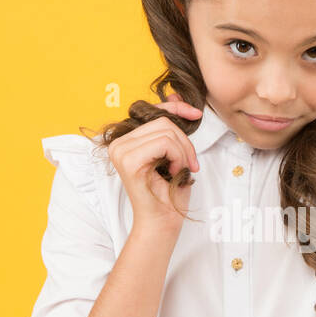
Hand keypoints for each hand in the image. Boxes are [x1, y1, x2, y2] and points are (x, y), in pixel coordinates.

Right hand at [107, 93, 202, 233]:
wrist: (163, 222)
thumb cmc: (169, 192)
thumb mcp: (174, 152)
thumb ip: (171, 126)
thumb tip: (175, 94)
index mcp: (126, 140)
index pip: (153, 112)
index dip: (176, 108)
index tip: (196, 115)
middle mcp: (118, 143)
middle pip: (163, 121)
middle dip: (184, 142)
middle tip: (190, 164)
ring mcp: (120, 151)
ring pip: (166, 131)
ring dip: (182, 152)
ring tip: (179, 170)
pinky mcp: (128, 160)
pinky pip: (164, 143)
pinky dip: (178, 157)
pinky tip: (173, 172)